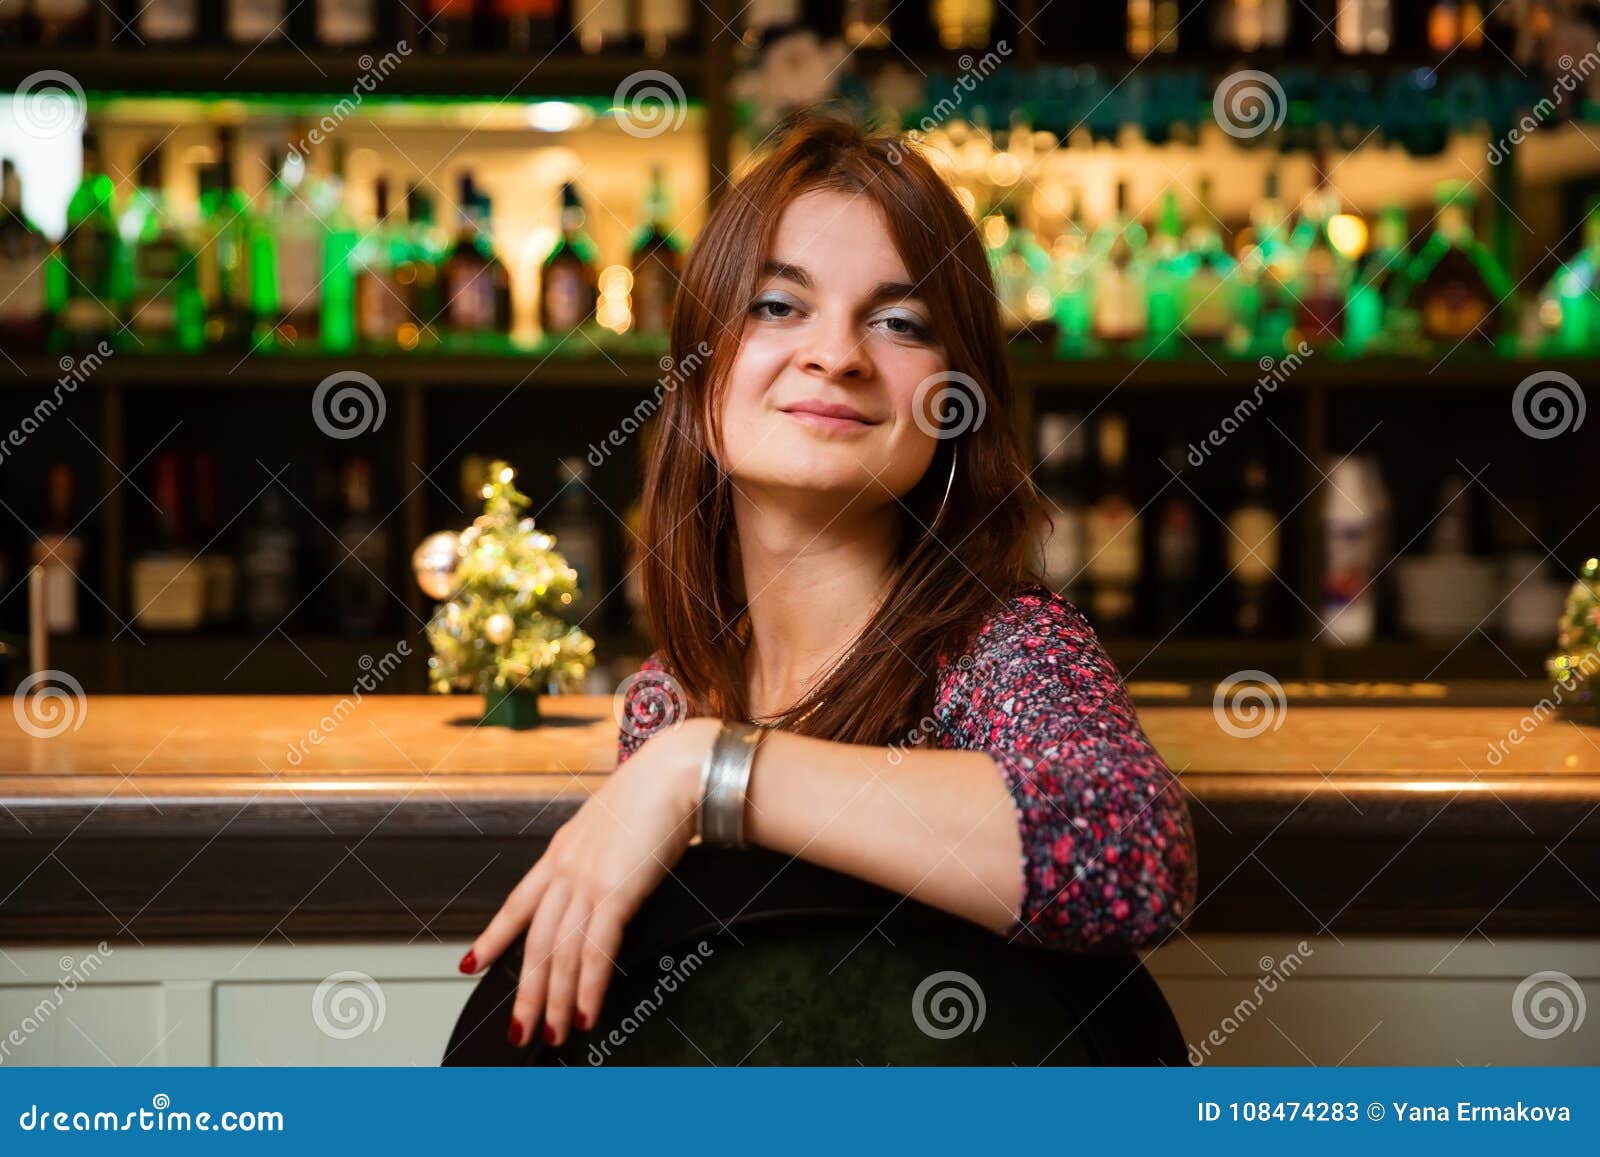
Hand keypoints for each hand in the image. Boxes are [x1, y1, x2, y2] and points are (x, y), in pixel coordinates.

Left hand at [459, 716, 719, 1048]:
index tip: (471, 964)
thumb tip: (613, 873)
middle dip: (527, 992)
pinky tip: (587, 1012)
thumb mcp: (616, 822)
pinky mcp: (615, 891)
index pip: (517, 903)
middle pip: (535, 942)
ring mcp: (586, 880)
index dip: (493, 937)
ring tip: (554, 1034)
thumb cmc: (659, 789)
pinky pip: (594, 950)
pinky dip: (588, 987)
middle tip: (519, 1029)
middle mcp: (566, 868)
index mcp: (562, 850)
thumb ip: (605, 851)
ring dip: (556, 1000)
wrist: (678, 770)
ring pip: (560, 953)